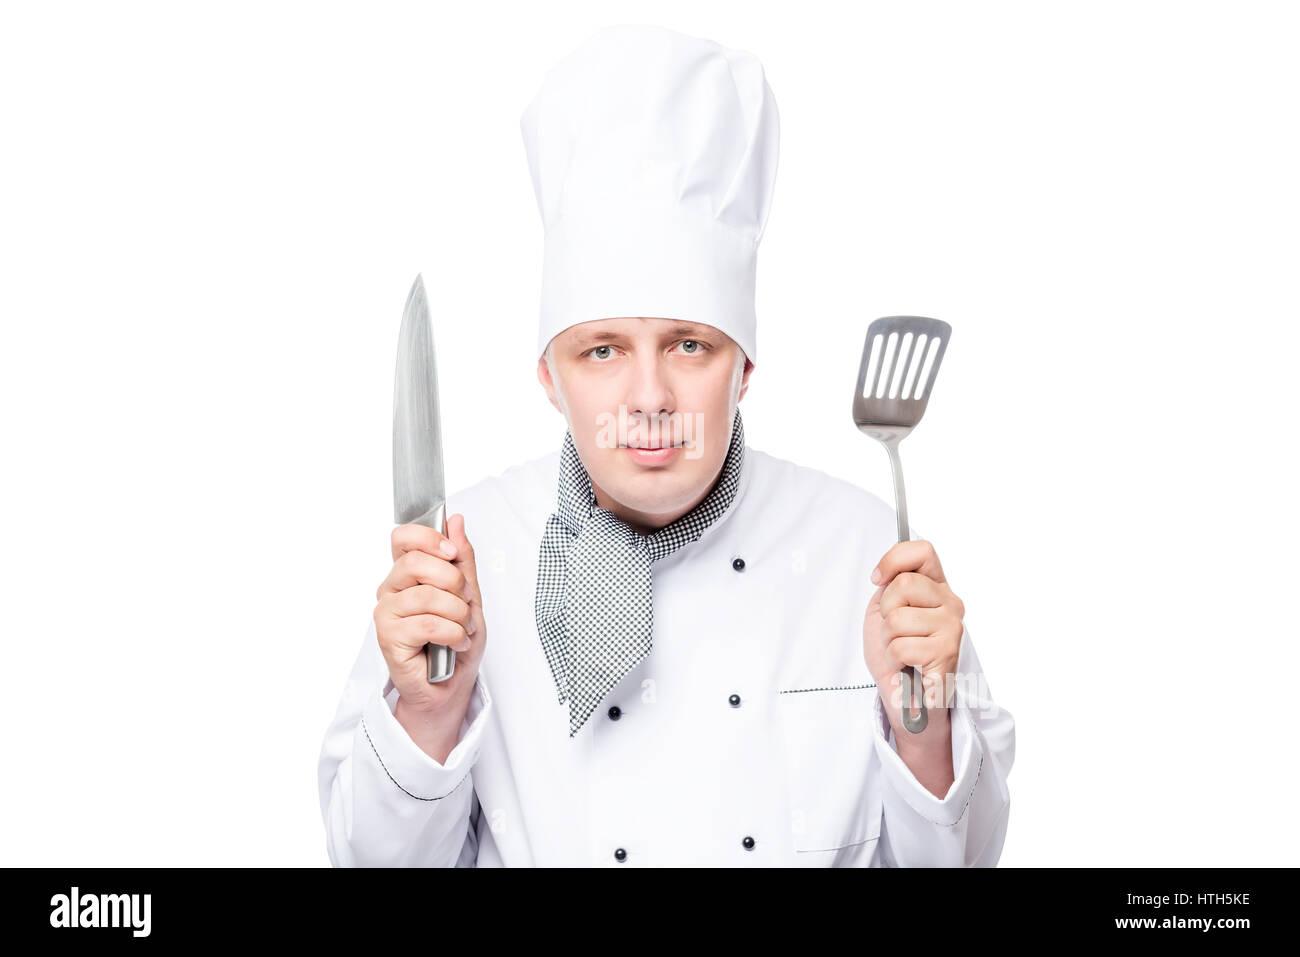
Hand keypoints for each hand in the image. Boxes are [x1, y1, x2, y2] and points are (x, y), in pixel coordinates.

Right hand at [373, 513, 486, 715]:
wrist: (451, 685)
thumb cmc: (456, 641)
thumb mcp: (470, 595)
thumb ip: (462, 559)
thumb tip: (455, 521)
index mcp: (407, 574)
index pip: (403, 538)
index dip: (428, 538)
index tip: (451, 553)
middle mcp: (391, 589)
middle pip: (415, 563)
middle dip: (453, 581)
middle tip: (466, 601)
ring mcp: (386, 613)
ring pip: (427, 596)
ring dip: (459, 614)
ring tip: (464, 629)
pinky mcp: (388, 638)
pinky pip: (427, 623)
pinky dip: (453, 634)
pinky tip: (455, 643)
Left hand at [862, 539, 964, 735]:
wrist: (904, 692)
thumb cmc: (896, 649)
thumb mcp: (886, 608)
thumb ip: (891, 585)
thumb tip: (886, 573)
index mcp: (937, 587)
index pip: (922, 551)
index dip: (893, 560)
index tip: (878, 579)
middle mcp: (950, 603)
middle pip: (904, 583)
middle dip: (885, 610)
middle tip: (892, 629)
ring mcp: (952, 628)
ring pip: (897, 619)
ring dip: (888, 640)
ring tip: (900, 649)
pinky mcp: (946, 654)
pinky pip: (901, 647)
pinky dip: (894, 660)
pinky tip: (905, 665)